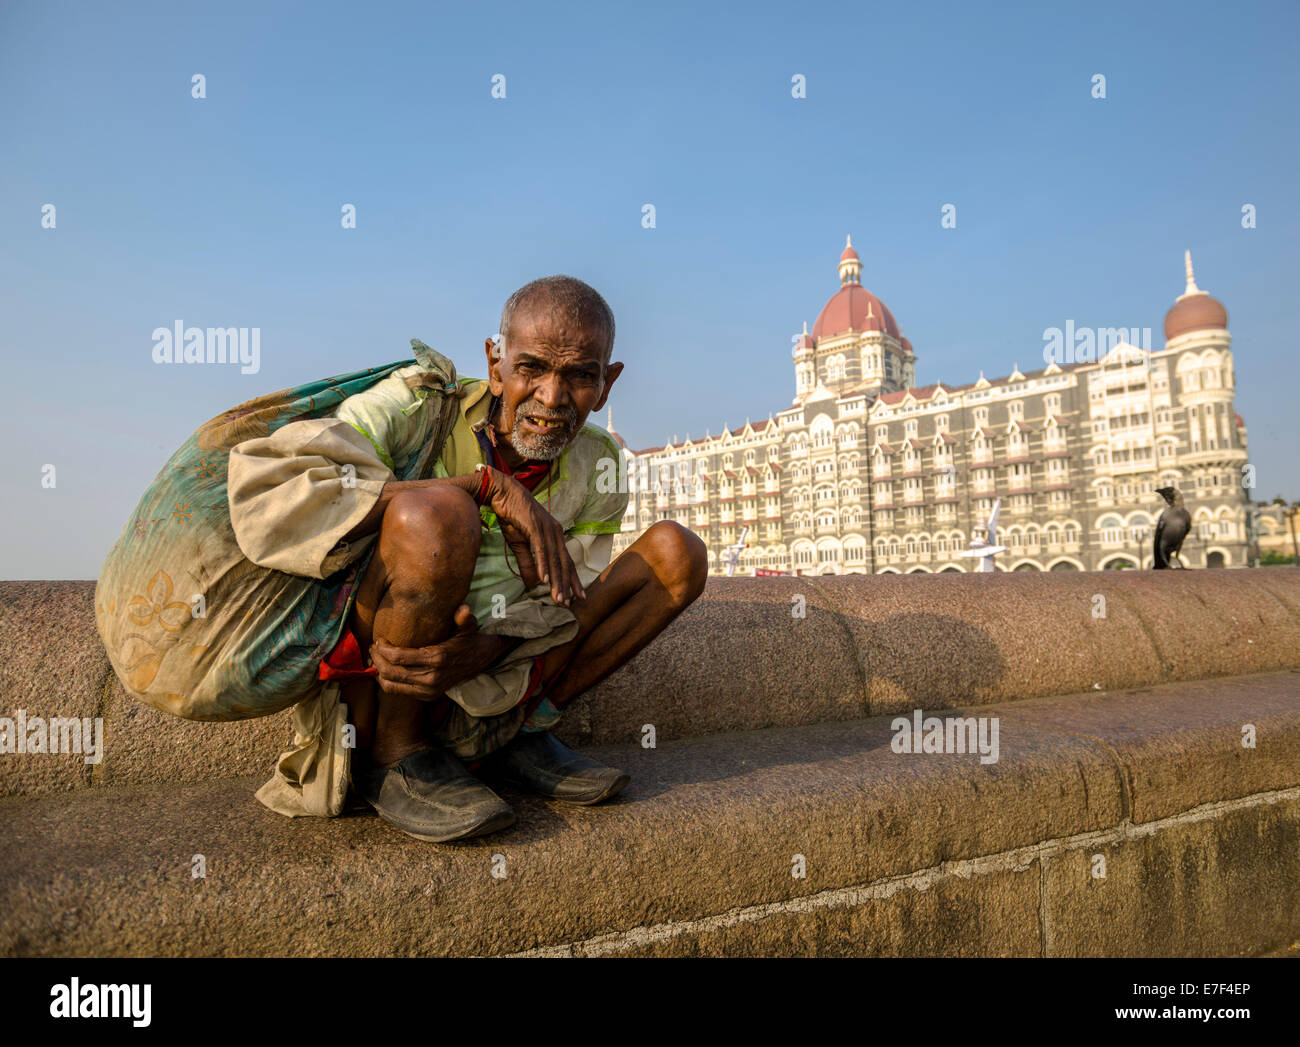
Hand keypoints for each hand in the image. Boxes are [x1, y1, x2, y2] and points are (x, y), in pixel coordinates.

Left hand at [370, 604, 509, 698]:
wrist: (481, 661)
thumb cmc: (468, 640)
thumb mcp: (468, 627)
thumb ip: (463, 618)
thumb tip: (464, 608)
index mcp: (438, 659)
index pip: (400, 657)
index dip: (384, 649)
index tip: (379, 640)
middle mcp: (431, 678)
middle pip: (391, 672)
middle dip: (377, 659)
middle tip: (373, 647)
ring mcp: (428, 690)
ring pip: (391, 685)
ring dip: (379, 671)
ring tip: (375, 657)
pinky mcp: (426, 696)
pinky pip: (398, 692)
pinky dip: (386, 682)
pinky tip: (383, 669)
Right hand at [484, 469, 585, 605]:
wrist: (502, 492)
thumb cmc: (512, 516)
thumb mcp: (519, 544)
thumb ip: (527, 563)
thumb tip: (532, 583)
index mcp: (554, 536)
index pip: (566, 562)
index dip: (572, 580)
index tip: (577, 597)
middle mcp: (555, 532)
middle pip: (563, 563)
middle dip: (566, 585)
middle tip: (568, 604)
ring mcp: (546, 529)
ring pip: (554, 559)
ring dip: (556, 580)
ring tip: (558, 598)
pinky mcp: (535, 526)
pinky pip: (540, 549)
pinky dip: (543, 564)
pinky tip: (544, 579)